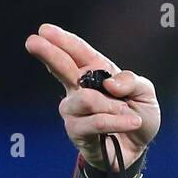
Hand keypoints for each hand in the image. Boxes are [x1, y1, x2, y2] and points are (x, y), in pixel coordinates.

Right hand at [25, 23, 160, 170]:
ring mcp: (75, 111)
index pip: (77, 53)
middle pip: (61, 68)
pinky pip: (94, 122)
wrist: (140, 146)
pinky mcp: (78, 133)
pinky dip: (115, 121)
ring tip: (128, 112)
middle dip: (49, 54)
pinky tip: (130, 122)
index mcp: (95, 73)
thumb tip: (109, 83)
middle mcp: (79, 89)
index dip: (62, 41)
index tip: (45, 31)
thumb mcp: (145, 93)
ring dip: (110, 105)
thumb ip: (131, 81)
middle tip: (33, 42)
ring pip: (85, 99)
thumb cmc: (138, 115)